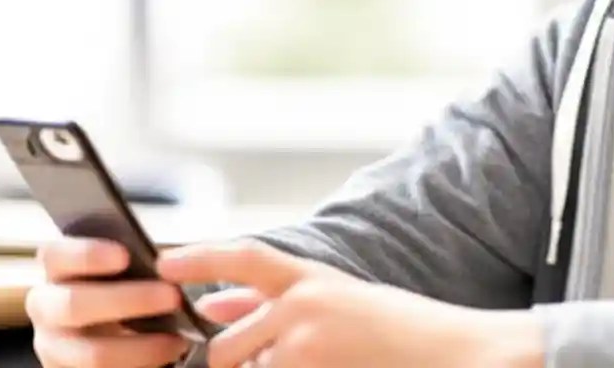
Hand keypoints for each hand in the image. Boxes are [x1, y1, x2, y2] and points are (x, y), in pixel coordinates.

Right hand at [26, 238, 190, 366]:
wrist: (112, 331)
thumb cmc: (122, 286)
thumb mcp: (121, 268)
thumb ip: (134, 262)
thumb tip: (168, 263)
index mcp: (56, 269)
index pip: (55, 255)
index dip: (86, 254)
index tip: (125, 256)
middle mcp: (46, 307)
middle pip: (73, 305)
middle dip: (127, 301)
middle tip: (173, 296)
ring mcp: (53, 346)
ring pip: (91, 353)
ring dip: (140, 348)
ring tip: (178, 340)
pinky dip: (139, 367)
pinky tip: (166, 356)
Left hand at [158, 239, 544, 367]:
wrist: (452, 353)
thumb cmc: (399, 331)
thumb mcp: (338, 303)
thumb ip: (272, 302)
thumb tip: (211, 304)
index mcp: (311, 277)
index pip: (242, 256)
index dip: (197, 257)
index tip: (161, 264)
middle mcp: (301, 304)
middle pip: (226, 343)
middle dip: (234, 364)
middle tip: (264, 365)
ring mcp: (303, 343)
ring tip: (317, 361)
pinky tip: (325, 366)